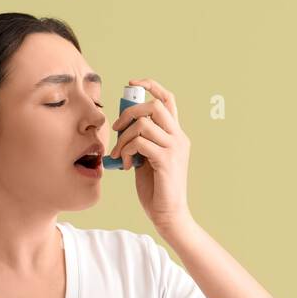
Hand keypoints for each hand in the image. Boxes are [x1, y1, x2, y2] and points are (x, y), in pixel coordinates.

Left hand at [110, 77, 193, 232]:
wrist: (169, 214)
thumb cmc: (157, 189)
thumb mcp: (148, 158)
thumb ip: (141, 141)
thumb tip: (123, 126)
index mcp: (176, 135)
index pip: (168, 99)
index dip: (150, 85)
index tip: (132, 83)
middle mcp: (179, 138)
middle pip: (153, 106)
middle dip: (128, 112)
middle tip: (116, 129)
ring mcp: (175, 148)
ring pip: (143, 123)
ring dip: (124, 137)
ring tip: (121, 154)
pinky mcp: (166, 160)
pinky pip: (140, 142)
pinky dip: (127, 150)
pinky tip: (127, 165)